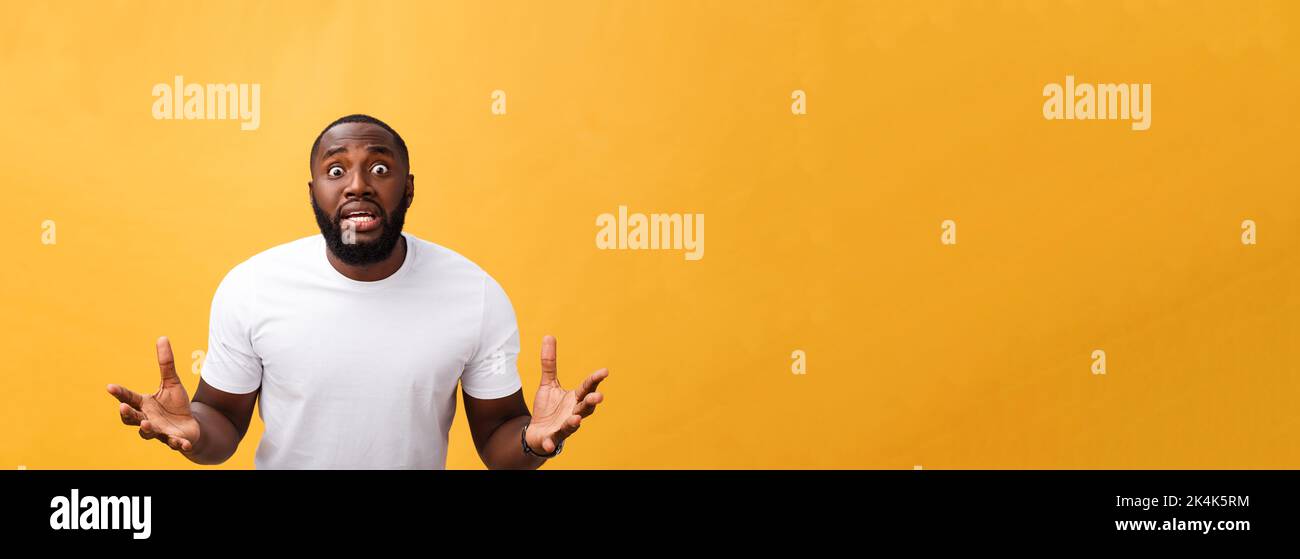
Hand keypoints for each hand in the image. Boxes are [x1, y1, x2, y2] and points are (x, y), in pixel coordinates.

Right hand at [107, 337, 200, 452]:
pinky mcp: (174, 441)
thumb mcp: (172, 382)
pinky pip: (174, 444)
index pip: (128, 398)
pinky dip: (178, 444)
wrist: (190, 427)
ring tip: (146, 424)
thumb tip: (162, 337)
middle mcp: (147, 419)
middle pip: (132, 418)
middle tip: (123, 407)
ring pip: (148, 433)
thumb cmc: (176, 405)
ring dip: (146, 430)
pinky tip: (183, 443)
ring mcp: (159, 432)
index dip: (119, 393)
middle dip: (127, 414)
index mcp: (144, 405)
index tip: (109, 386)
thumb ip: (166, 364)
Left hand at [525, 335, 607, 454]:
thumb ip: (549, 362)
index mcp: (575, 398)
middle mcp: (574, 412)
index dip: (595, 379)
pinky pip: (553, 441)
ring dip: (575, 422)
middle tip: (598, 396)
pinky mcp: (552, 438)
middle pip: (585, 407)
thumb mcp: (548, 383)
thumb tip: (549, 336)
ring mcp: (564, 427)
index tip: (605, 371)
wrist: (538, 433)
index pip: (587, 387)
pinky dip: (552, 443)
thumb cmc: (548, 408)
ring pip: (573, 424)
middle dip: (591, 402)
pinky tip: (549, 443)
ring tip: (576, 419)